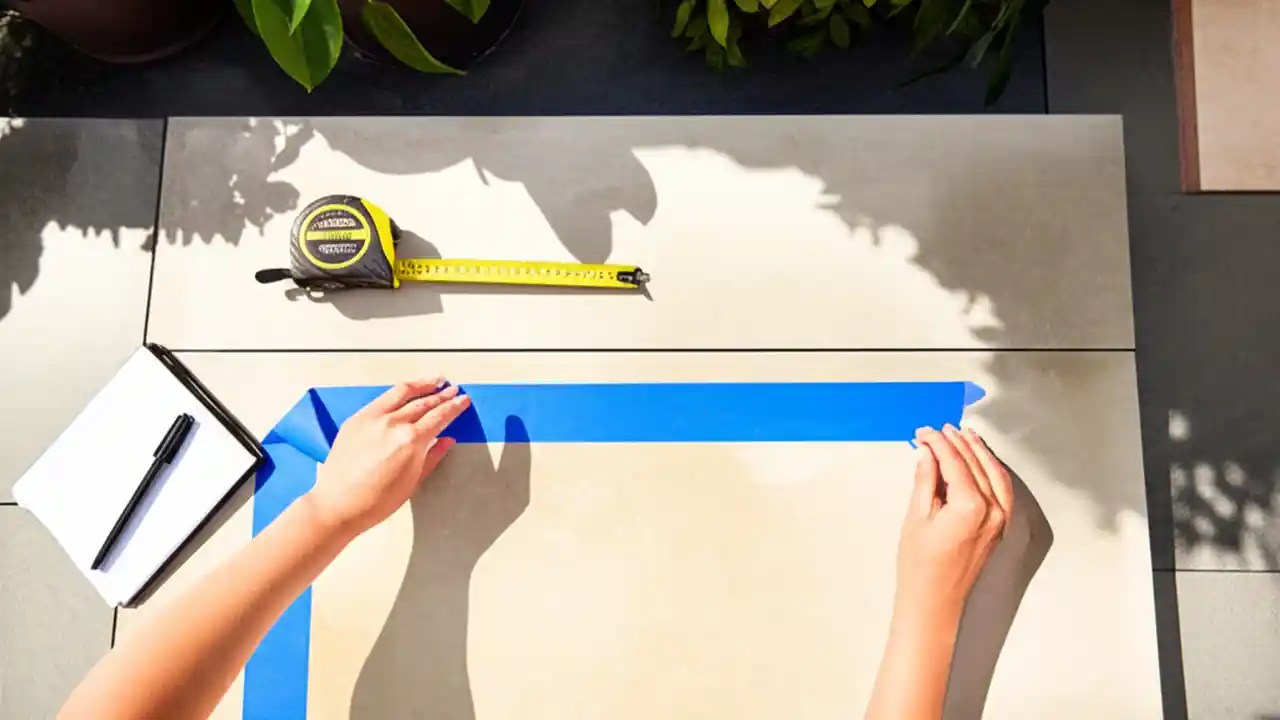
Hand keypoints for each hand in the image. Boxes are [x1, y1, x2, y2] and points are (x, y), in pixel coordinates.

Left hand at [306, 378, 471, 537]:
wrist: (337, 505)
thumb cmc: (374, 502)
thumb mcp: (412, 482)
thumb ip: (432, 456)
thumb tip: (446, 441)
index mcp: (410, 441)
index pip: (439, 417)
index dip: (454, 407)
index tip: (462, 401)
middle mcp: (391, 424)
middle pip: (423, 402)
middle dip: (441, 395)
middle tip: (453, 391)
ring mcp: (372, 418)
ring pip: (402, 392)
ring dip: (421, 384)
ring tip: (434, 381)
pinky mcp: (357, 419)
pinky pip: (382, 399)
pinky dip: (398, 392)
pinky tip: (405, 392)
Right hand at [894, 425, 1013, 623]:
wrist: (934, 601)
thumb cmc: (921, 565)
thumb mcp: (917, 516)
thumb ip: (926, 479)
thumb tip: (927, 453)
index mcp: (971, 506)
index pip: (955, 462)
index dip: (938, 443)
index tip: (924, 432)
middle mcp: (993, 510)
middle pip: (977, 464)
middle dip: (958, 444)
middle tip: (939, 430)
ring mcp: (1000, 520)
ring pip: (995, 474)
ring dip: (979, 453)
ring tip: (964, 435)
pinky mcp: (999, 527)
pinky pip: (1001, 490)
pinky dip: (991, 471)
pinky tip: (979, 462)